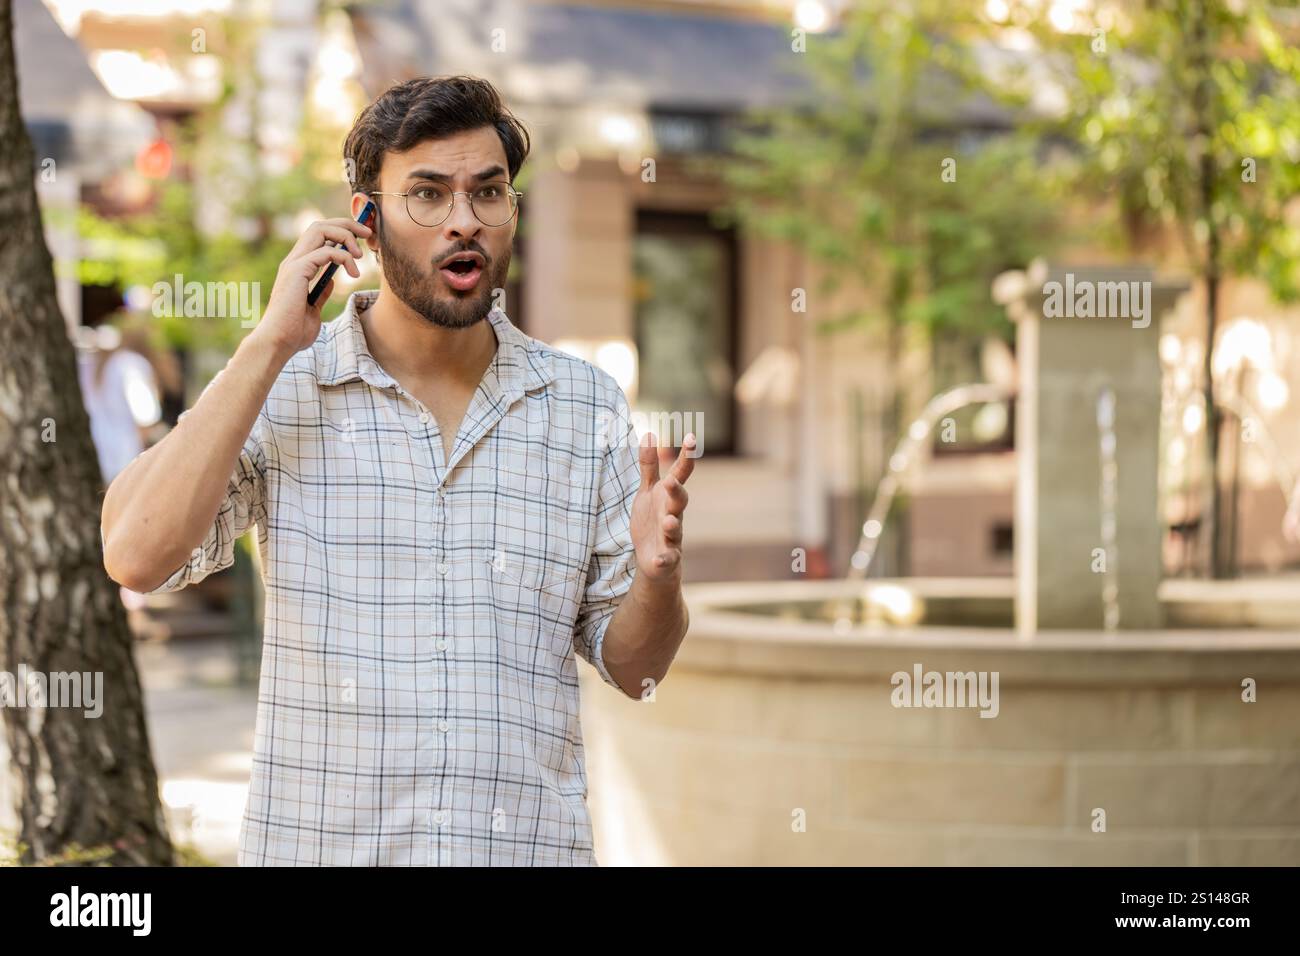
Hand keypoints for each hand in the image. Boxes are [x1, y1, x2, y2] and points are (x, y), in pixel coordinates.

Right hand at [251, 217, 371, 359]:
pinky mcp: (297, 272)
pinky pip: (325, 252)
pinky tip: (353, 273)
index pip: (318, 236)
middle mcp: (294, 261)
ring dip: (346, 236)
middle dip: (347, 225)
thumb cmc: (294, 331)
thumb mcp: (314, 308)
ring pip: (320, 230)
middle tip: (368, 234)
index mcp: (297, 267)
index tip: (361, 240)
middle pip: (320, 226)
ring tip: (360, 255)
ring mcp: (294, 264)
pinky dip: (343, 257)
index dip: (341, 231)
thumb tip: (332, 281)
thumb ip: (321, 292)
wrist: (278, 343)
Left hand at [631, 431, 696, 582]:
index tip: (691, 437)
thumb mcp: (648, 491)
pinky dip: (664, 559)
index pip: (681, 473)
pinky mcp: (668, 557)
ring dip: (672, 525)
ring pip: (675, 529)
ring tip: (668, 521)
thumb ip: (649, 466)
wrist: (654, 559)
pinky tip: (658, 560)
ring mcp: (672, 536)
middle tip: (671, 482)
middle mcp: (674, 513)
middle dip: (676, 491)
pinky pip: (668, 558)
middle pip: (680, 500)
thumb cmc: (653, 520)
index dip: (687, 456)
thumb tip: (649, 434)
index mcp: (669, 496)